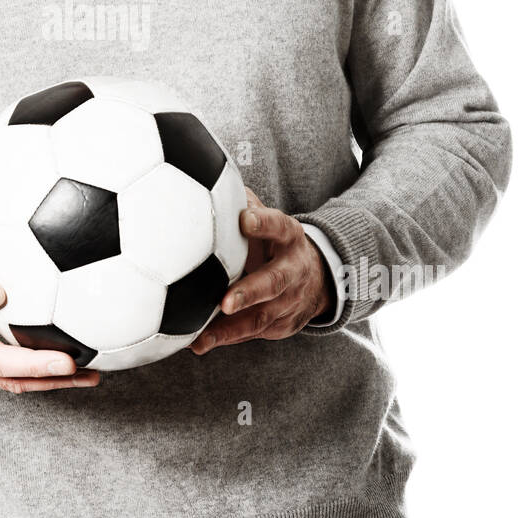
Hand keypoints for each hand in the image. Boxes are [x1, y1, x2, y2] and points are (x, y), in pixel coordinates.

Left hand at [188, 188, 335, 353]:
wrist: (318, 278)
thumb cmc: (276, 241)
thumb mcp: (271, 219)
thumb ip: (246, 202)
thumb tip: (210, 173)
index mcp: (289, 237)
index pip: (279, 226)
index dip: (265, 223)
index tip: (245, 219)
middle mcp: (294, 270)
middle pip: (274, 282)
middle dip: (250, 293)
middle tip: (225, 302)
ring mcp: (290, 301)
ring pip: (262, 317)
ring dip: (230, 329)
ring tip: (201, 338)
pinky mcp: (282, 324)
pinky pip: (252, 333)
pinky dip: (226, 339)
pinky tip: (199, 344)